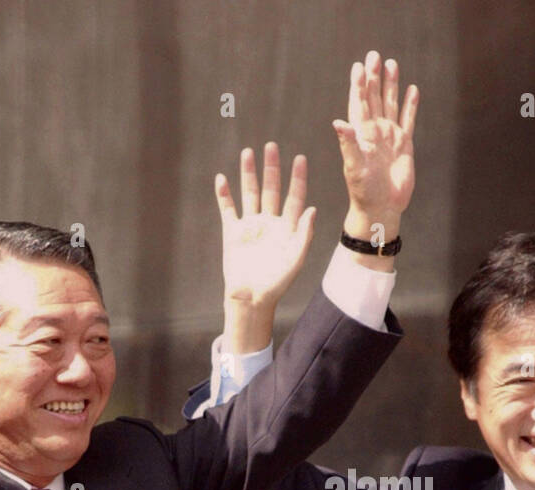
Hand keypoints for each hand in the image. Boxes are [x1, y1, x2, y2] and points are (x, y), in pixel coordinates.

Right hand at [215, 143, 315, 343]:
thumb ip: (304, 235)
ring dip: (249, 174)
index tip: (299, 158)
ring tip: (248, 152)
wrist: (251, 299)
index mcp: (287, 228)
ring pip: (250, 193)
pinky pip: (228, 209)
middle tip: (271, 146)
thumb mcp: (295, 260)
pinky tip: (222, 178)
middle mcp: (270, 223)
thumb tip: (312, 209)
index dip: (297, 178)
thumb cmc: (277, 283)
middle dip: (271, 168)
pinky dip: (224, 195)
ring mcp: (251, 226)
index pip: (294, 197)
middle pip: (271, 189)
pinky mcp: (232, 232)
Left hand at [337, 52, 417, 242]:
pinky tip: (412, 89)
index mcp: (360, 134)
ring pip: (390, 104)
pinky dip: (410, 105)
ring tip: (391, 63)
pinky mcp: (404, 144)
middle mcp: (374, 131)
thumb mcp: (354, 167)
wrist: (382, 207)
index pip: (358, 103)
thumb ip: (348, 144)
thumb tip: (338, 122)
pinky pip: (408, 119)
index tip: (358, 66)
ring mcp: (389, 136)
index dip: (358, 85)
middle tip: (374, 55)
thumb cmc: (364, 190)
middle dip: (374, 77)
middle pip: (374, 97)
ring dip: (390, 85)